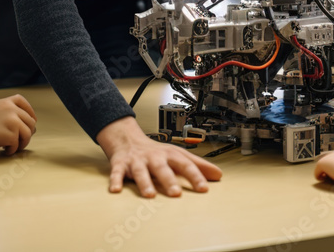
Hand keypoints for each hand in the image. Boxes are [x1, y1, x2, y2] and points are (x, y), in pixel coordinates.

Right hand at [0, 94, 37, 154]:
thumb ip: (8, 111)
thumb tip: (26, 124)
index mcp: (8, 102)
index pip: (24, 104)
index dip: (30, 113)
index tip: (31, 121)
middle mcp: (13, 110)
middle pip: (30, 121)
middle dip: (28, 131)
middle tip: (21, 139)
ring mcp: (13, 122)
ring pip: (28, 134)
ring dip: (23, 142)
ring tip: (15, 147)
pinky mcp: (11, 135)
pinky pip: (17, 145)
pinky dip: (12, 150)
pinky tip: (5, 150)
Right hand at [96, 116, 221, 196]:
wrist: (128, 138)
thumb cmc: (156, 152)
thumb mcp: (177, 155)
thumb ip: (197, 166)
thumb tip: (218, 175)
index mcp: (169, 155)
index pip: (185, 165)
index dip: (195, 176)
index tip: (204, 188)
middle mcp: (154, 158)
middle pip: (162, 168)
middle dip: (169, 180)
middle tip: (176, 193)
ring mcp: (137, 161)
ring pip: (140, 172)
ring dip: (144, 183)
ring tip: (150, 195)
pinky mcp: (120, 165)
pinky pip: (117, 174)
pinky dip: (116, 181)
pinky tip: (116, 190)